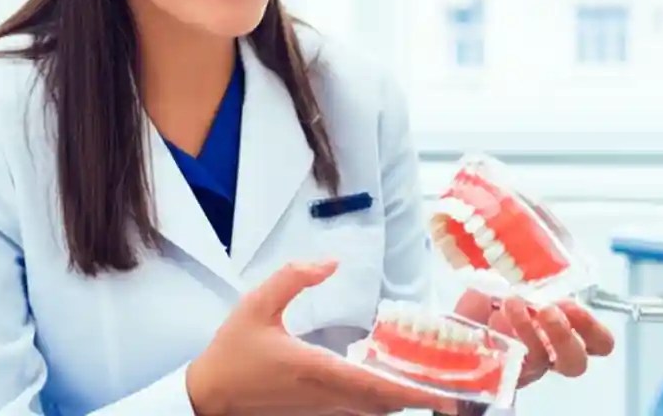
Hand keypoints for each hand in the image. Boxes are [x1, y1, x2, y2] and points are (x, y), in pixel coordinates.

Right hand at [188, 261, 458, 415]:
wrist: (207, 398)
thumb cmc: (231, 353)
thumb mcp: (256, 304)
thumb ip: (294, 277)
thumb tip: (330, 261)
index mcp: (314, 368)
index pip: (371, 382)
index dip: (409, 389)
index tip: (441, 391)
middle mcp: (324, 396)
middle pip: (382, 403)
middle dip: (418, 398)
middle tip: (455, 391)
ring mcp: (321, 410)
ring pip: (372, 412)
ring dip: (400, 401)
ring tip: (435, 388)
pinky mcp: (315, 415)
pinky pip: (357, 414)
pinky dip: (379, 404)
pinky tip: (394, 389)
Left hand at [455, 290, 614, 387]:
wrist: (451, 328)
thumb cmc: (487, 304)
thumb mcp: (512, 282)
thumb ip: (526, 276)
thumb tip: (529, 261)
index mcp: (560, 329)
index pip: (597, 341)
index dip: (592, 327)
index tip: (572, 305)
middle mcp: (547, 353)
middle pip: (576, 361)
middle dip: (565, 335)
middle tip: (548, 311)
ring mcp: (523, 366)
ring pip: (540, 361)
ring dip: (528, 329)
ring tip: (512, 304)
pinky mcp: (497, 371)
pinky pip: (506, 361)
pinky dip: (500, 336)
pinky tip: (491, 318)